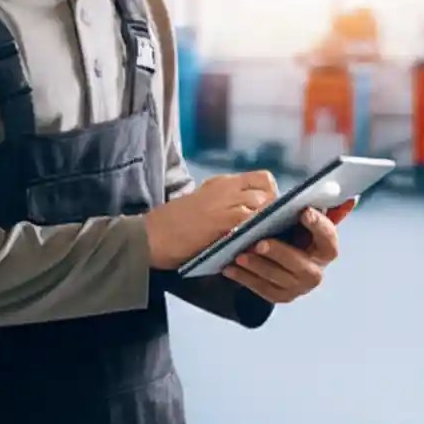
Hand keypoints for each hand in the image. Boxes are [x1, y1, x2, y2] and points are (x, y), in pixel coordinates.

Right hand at [145, 170, 278, 269]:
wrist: (149, 237)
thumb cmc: (171, 229)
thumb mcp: (201, 209)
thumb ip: (225, 208)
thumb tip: (251, 219)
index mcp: (219, 183)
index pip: (262, 179)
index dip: (272, 196)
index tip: (270, 214)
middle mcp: (224, 186)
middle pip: (268, 189)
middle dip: (275, 210)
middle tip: (271, 230)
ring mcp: (224, 200)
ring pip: (264, 202)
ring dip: (269, 221)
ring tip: (265, 238)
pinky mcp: (222, 218)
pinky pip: (253, 219)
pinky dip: (258, 231)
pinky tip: (254, 244)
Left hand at [221, 197, 353, 303]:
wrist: (275, 258)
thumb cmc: (290, 232)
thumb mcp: (304, 220)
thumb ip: (324, 210)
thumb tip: (352, 198)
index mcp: (325, 249)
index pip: (329, 239)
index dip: (319, 226)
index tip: (303, 211)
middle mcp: (315, 271)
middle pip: (302, 266)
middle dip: (281, 253)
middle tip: (259, 243)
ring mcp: (298, 287)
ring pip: (278, 279)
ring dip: (258, 266)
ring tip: (238, 254)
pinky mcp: (279, 296)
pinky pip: (261, 290)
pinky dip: (244, 278)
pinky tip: (228, 267)